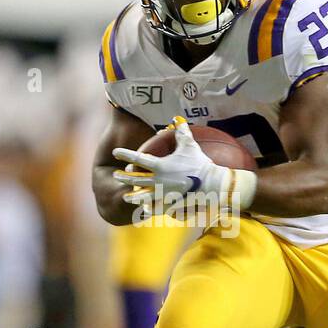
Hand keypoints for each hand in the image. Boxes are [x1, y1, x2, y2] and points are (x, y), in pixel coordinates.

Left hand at [112, 117, 254, 211]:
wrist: (212, 186)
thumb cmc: (200, 164)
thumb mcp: (190, 145)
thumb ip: (181, 132)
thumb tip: (177, 118)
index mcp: (160, 166)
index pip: (138, 159)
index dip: (125, 154)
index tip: (116, 152)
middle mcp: (158, 181)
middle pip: (135, 179)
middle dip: (123, 177)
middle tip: (116, 175)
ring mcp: (163, 194)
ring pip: (142, 197)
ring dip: (133, 197)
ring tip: (126, 197)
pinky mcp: (170, 204)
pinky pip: (157, 208)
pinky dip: (150, 208)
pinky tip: (145, 209)